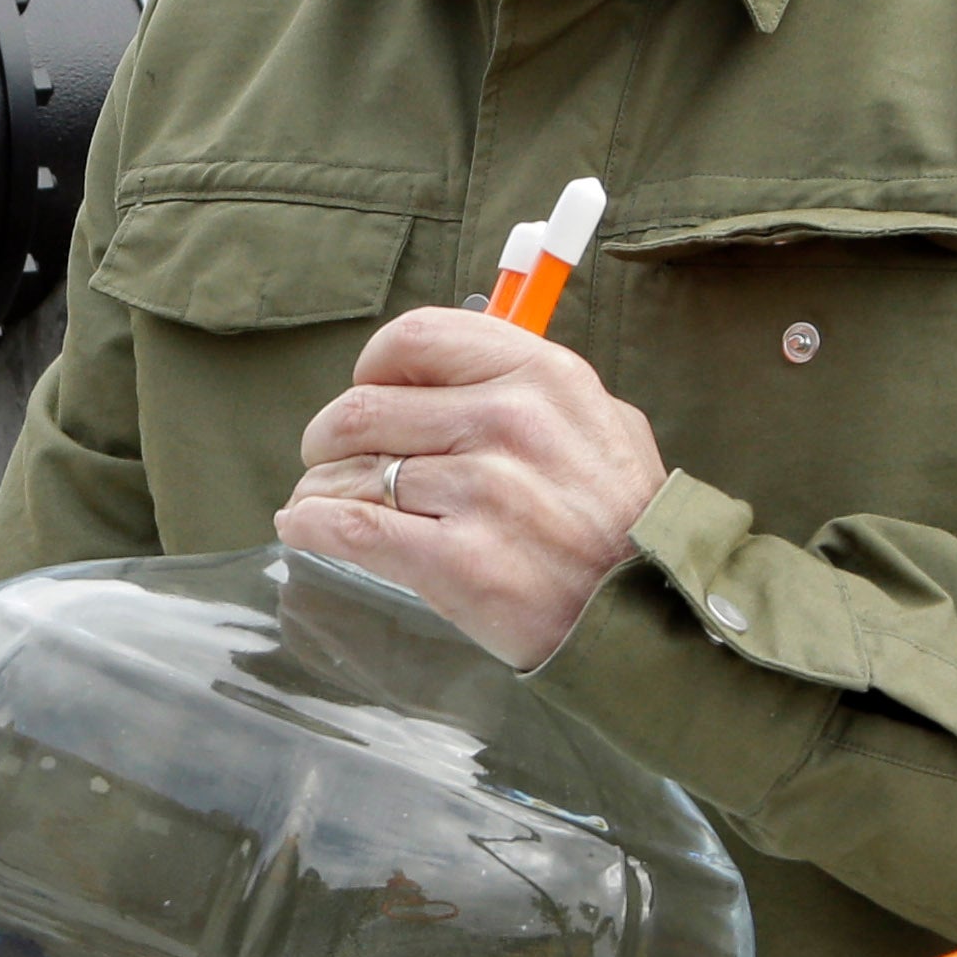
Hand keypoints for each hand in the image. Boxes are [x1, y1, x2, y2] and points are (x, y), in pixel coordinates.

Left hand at [278, 304, 665, 667]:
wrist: (652, 618)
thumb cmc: (623, 524)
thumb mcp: (603, 423)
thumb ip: (530, 385)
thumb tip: (450, 366)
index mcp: (542, 376)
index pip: (416, 338)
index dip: (374, 366)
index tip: (370, 390)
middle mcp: (509, 422)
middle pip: (365, 409)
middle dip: (329, 437)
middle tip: (329, 459)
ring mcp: (483, 491)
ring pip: (352, 472)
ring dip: (321, 488)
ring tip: (320, 503)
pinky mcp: (458, 560)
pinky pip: (351, 527)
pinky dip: (312, 524)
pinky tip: (304, 528)